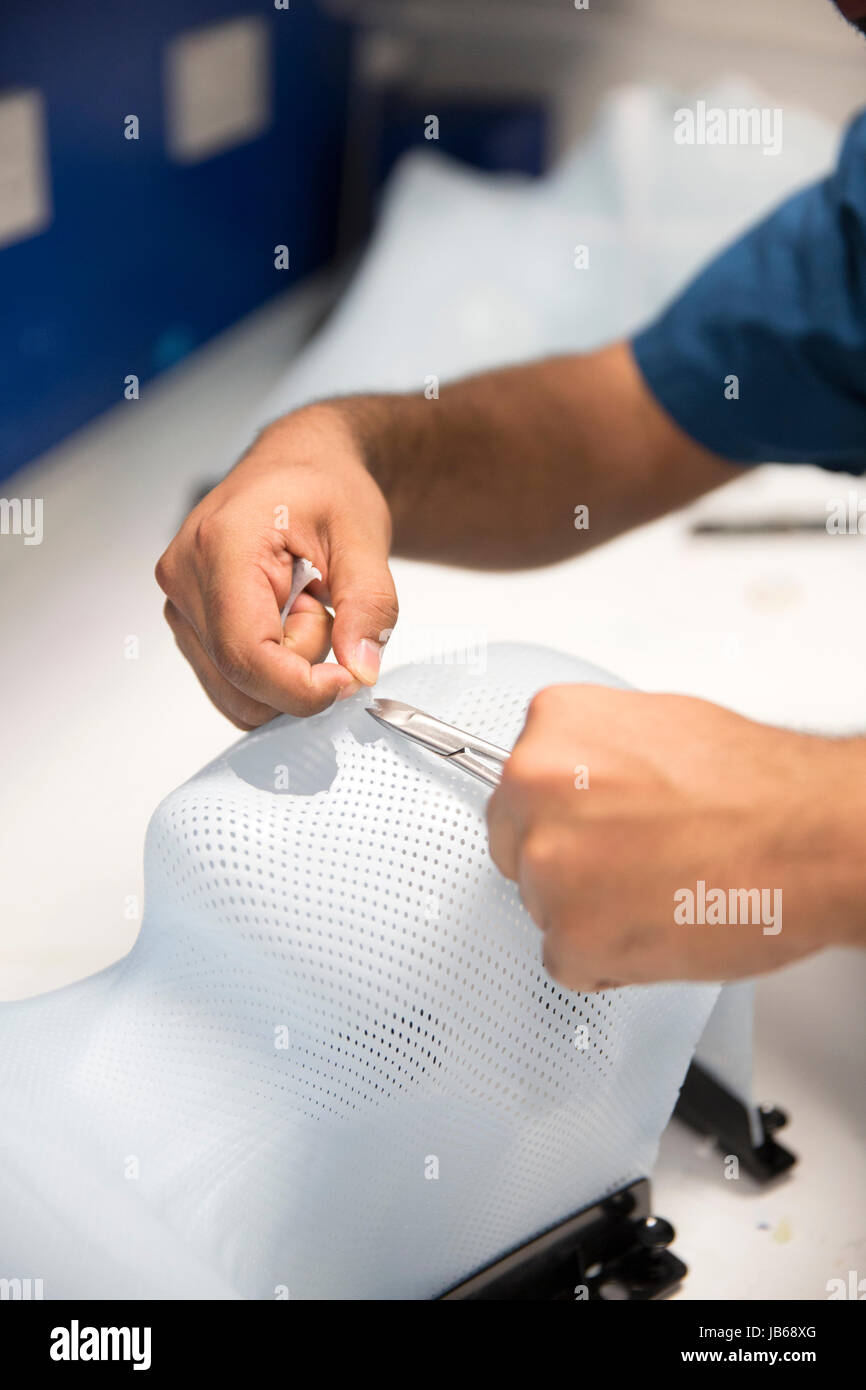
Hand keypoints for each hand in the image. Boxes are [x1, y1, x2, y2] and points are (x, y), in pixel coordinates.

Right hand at [156, 405, 397, 727]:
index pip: (247, 656)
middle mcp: (184, 578)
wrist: (299, 464)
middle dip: (298, 668)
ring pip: (236, 690)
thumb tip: (360, 670)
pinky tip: (283, 617)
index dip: (301, 688)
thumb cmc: (323, 485)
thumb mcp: (364, 536)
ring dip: (285, 667)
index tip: (348, 680)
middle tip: (320, 607)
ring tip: (301, 605)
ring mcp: (180, 603)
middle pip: (240, 681)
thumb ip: (369, 605)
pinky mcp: (188, 621)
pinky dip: (270, 666)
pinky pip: (231, 681)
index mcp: (220, 547)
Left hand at [487, 684, 864, 988]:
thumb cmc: (757, 786)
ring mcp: (547, 864)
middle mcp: (534, 787)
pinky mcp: (570, 935)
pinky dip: (609, 959)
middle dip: (566, 863)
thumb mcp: (655, 727)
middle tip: (633, 864)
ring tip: (661, 891)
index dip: (562, 818)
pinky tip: (660, 927)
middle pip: (517, 846)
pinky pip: (567, 961)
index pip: (518, 788)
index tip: (594, 829)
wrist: (810, 836)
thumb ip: (594, 755)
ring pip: (542, 906)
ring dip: (590, 912)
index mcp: (552, 728)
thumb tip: (579, 782)